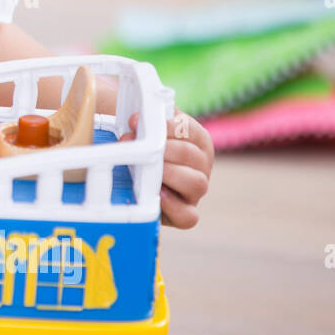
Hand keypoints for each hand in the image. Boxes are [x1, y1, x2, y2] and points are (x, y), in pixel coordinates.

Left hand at [121, 107, 212, 228]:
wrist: (135, 177)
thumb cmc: (143, 148)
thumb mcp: (148, 130)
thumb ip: (149, 120)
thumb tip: (138, 117)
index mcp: (198, 141)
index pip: (189, 130)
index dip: (163, 126)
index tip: (134, 122)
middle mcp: (202, 166)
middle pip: (190, 155)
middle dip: (160, 148)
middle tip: (132, 145)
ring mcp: (196, 192)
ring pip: (196, 183)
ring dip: (168, 173)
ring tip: (146, 168)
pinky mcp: (185, 213)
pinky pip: (189, 216)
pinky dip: (174, 206)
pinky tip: (158, 195)